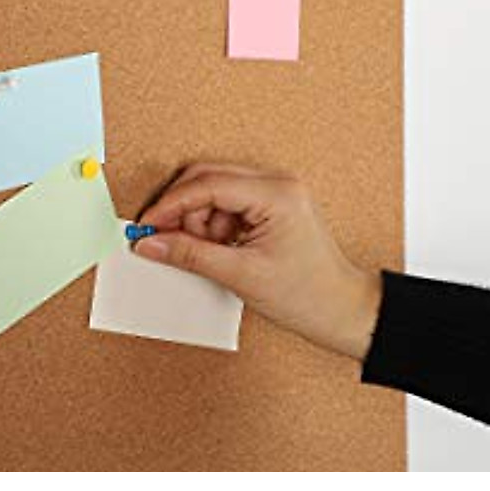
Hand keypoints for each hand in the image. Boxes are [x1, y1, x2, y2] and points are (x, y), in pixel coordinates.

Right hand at [136, 163, 382, 360]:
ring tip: (206, 255)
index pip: (209, 184)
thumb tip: (151, 242)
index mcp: (276, 194)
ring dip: (199, 222)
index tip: (147, 225)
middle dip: (183, 210)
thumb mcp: (240, 275)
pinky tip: (217, 251)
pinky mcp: (272, 207)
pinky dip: (214, 227)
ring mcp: (276, 193)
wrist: (342, 312)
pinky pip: (229, 205)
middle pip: (209, 179)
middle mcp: (277, 184)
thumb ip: (190, 255)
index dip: (171, 204)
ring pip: (216, 192)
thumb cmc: (307, 295)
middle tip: (162, 238)